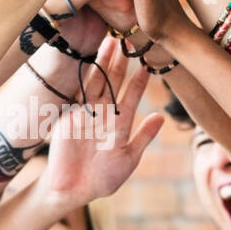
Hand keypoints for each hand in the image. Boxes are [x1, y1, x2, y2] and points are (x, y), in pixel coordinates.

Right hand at [38, 36, 163, 204]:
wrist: (73, 191)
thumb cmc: (103, 179)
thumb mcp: (128, 158)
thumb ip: (143, 137)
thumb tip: (161, 117)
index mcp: (118, 125)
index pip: (130, 96)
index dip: (139, 80)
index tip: (148, 62)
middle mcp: (102, 115)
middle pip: (112, 83)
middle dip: (119, 62)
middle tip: (128, 38)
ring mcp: (84, 113)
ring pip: (94, 82)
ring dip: (101, 63)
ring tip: (110, 41)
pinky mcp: (68, 116)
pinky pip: (75, 94)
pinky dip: (80, 77)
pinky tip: (85, 60)